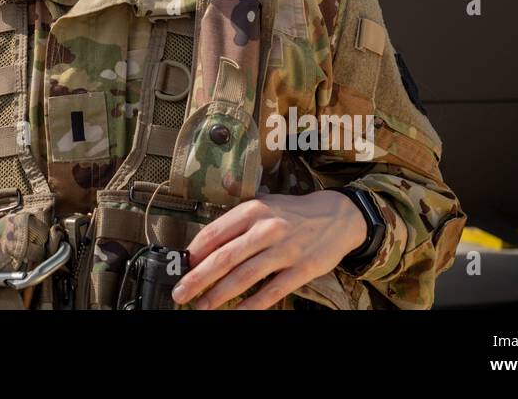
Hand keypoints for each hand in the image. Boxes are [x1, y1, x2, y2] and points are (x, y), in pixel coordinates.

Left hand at [171, 190, 365, 309]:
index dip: (194, 253)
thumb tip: (202, 240)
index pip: (215, 233)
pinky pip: (272, 291)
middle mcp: (267, 229)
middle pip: (225, 257)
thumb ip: (233, 217)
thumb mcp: (262, 203)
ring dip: (219, 294)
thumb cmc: (291, 213)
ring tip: (202, 306)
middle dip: (198, 278)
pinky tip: (237, 313)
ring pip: (245, 276)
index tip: (180, 267)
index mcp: (252, 210)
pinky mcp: (302, 270)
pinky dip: (252, 305)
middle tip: (180, 293)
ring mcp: (285, 250)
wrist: (337, 216)